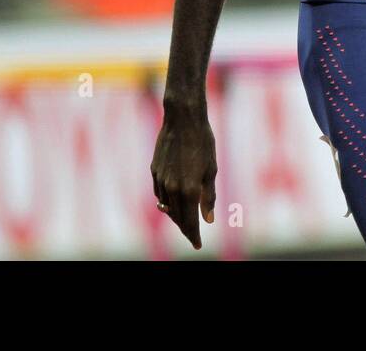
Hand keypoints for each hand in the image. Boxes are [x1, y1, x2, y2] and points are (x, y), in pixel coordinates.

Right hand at [150, 100, 217, 248]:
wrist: (182, 120)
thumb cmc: (203, 143)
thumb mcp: (211, 170)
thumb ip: (208, 196)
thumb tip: (208, 219)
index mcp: (188, 190)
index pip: (189, 222)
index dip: (194, 235)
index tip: (198, 245)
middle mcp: (171, 188)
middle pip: (176, 217)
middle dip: (185, 227)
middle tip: (193, 234)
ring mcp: (160, 180)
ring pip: (166, 206)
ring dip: (175, 215)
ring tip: (185, 219)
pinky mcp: (154, 171)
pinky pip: (160, 193)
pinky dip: (167, 200)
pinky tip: (173, 200)